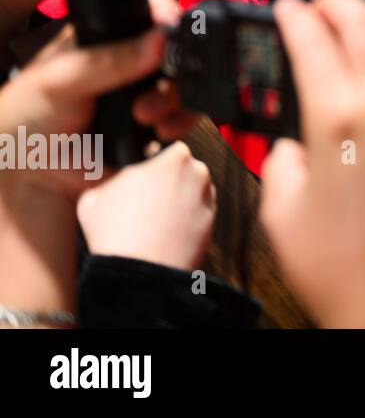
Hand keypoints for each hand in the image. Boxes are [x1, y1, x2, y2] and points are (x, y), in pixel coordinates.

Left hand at [0, 0, 192, 196]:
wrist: (26, 173)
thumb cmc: (27, 115)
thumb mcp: (62, 78)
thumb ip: (110, 59)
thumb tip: (160, 38)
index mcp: (103, 37)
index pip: (146, 11)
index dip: (165, 15)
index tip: (173, 30)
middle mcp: (127, 61)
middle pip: (174, 49)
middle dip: (173, 68)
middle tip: (148, 88)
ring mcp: (141, 93)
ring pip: (182, 84)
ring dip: (173, 99)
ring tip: (145, 116)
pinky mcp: (150, 124)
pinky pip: (181, 117)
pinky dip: (180, 122)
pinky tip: (160, 130)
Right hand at [77, 141, 215, 270]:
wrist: (141, 272)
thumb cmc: (115, 232)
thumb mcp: (93, 197)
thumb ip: (106, 178)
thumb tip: (108, 179)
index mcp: (176, 157)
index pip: (168, 150)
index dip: (153, 164)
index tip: (142, 179)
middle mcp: (199, 174)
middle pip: (182, 172)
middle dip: (167, 183)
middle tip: (144, 203)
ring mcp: (208, 199)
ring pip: (190, 193)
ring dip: (177, 201)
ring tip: (151, 222)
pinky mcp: (212, 223)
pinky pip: (196, 214)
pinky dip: (184, 220)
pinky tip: (164, 232)